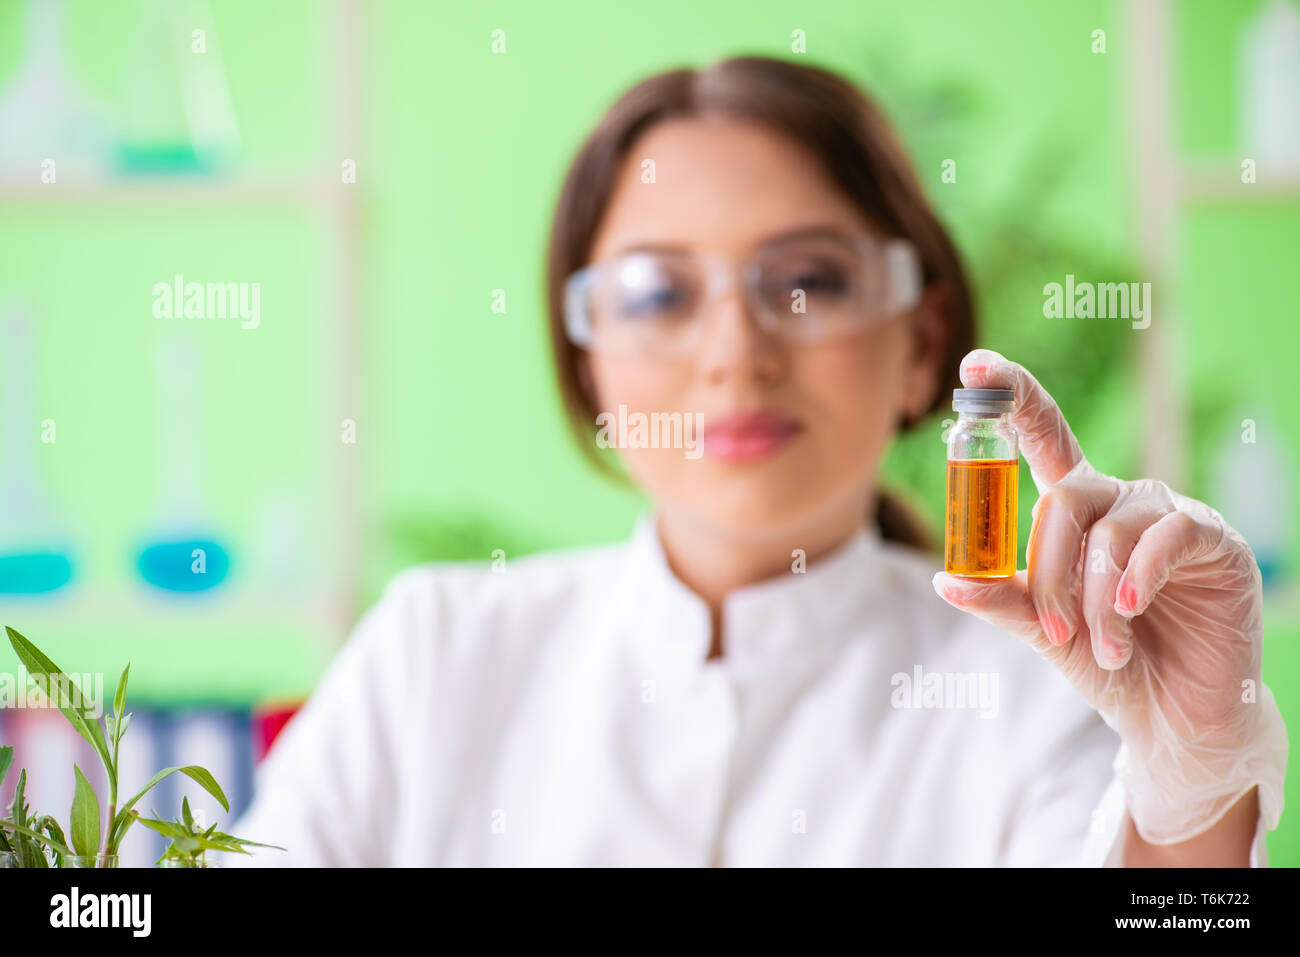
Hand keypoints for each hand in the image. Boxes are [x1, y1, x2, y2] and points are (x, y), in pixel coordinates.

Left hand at [933, 349, 1287, 844]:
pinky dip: (1136, 580)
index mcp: (1075, 509)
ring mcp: (1167, 513)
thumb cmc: (1106, 662)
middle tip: (1057, 633)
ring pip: (1108, 531)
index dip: (1011, 395)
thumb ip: (1004, 599)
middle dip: (1049, 572)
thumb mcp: (1045, 631)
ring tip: (1105, 648)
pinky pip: (1164, 537)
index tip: (973, 365)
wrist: (1174, 714)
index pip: (1042, 437)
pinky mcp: (1211, 538)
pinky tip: (1129, 618)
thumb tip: (944, 580)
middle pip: (1063, 501)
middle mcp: (1120, 499)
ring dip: (1095, 598)